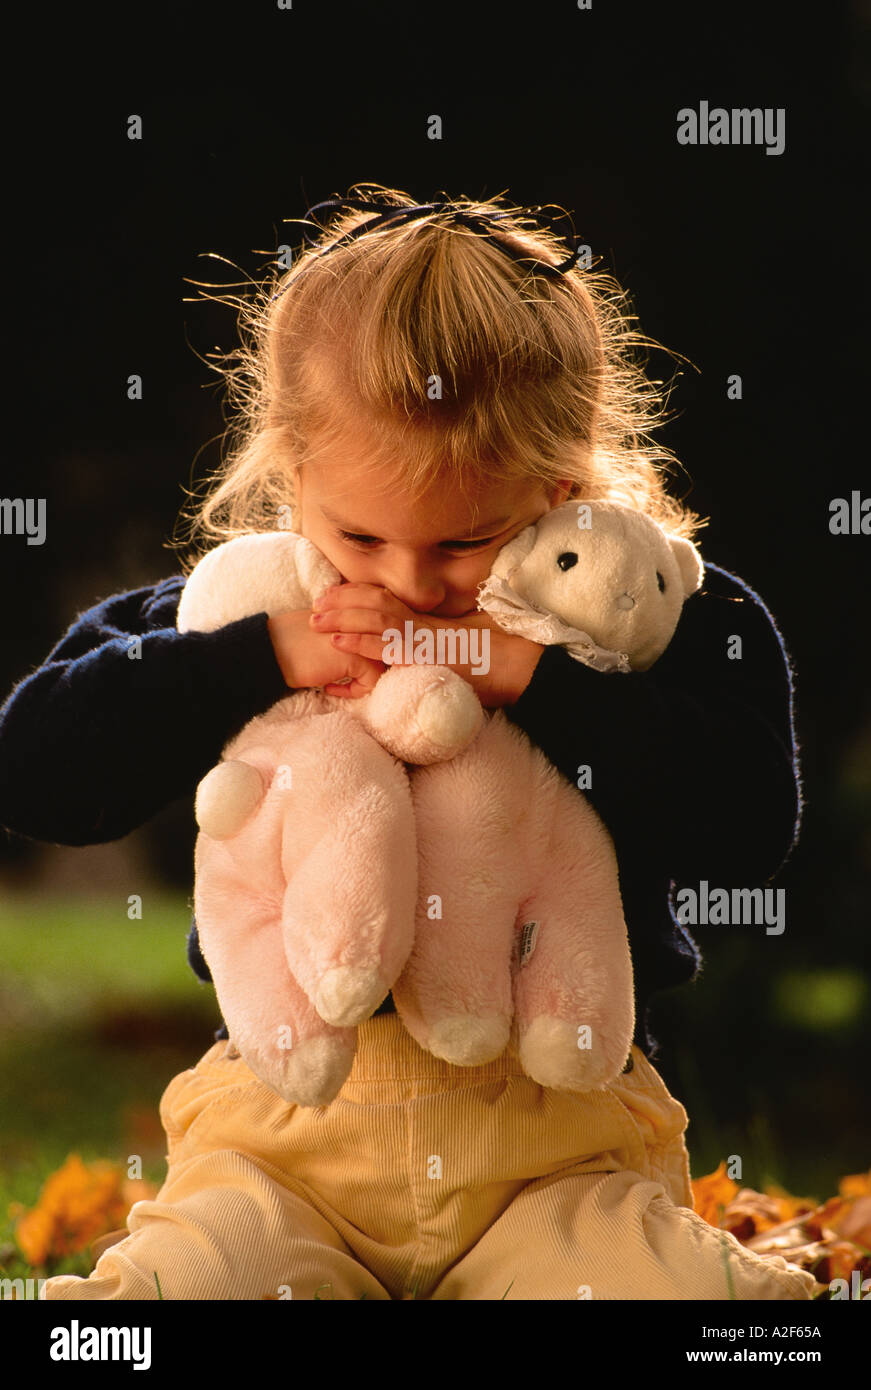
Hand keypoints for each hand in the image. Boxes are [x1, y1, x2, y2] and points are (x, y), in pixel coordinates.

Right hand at [267, 608, 387, 697]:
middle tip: (343, 679)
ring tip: (334, 684)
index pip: (379, 634)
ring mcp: (362, 636)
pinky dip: (353, 691)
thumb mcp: (326, 630)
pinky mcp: (358, 656)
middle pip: (384, 651)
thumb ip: (346, 632)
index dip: (364, 653)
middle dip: (369, 669)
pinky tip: (328, 688)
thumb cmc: (293, 642)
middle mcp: (363, 618)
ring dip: (361, 680)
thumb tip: (364, 652)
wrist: (272, 650)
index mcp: (356, 607)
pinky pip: (372, 681)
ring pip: (381, 666)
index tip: (339, 664)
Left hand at [308, 583, 544, 707]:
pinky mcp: (428, 653)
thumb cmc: (504, 655)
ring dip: (342, 617)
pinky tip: (337, 640)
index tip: (334, 594)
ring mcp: (426, 636)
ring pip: (375, 618)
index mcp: (431, 619)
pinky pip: (388, 644)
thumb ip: (441, 642)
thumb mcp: (466, 644)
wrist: (525, 666)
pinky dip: (360, 641)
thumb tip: (424, 645)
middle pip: (375, 602)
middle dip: (342, 601)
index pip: (387, 599)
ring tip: (315, 618)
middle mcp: (425, 623)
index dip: (358, 595)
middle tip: (316, 602)